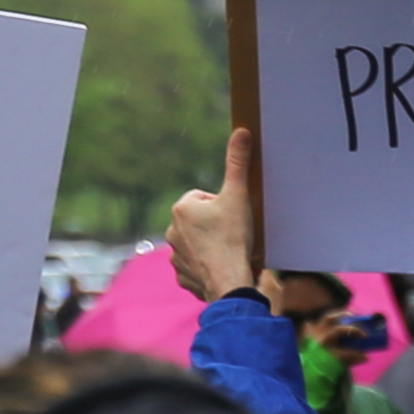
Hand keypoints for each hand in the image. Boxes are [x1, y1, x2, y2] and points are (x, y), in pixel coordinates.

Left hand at [166, 128, 261, 302]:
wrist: (230, 281)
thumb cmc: (234, 237)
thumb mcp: (239, 195)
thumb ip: (238, 162)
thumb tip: (241, 131)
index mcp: (181, 208)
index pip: (205, 198)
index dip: (223, 206)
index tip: (233, 218)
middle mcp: (171, 231)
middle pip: (201, 220)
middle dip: (215, 225)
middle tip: (234, 234)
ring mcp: (175, 256)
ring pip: (197, 243)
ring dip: (211, 245)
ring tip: (229, 252)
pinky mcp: (182, 276)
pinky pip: (195, 266)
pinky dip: (208, 266)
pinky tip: (222, 267)